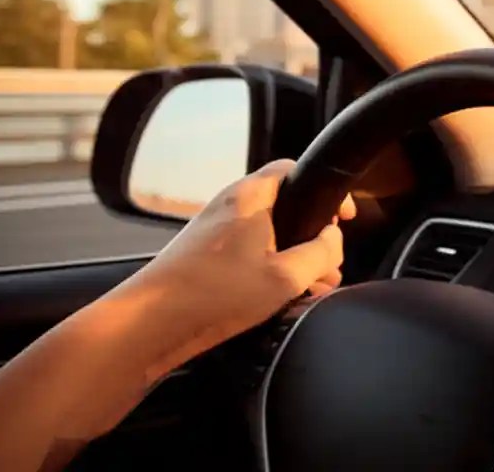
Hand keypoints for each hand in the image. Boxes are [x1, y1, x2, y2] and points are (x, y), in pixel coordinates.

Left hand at [107, 159, 354, 377]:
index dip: (326, 192)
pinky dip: (270, 269)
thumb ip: (322, 253)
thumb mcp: (286, 275)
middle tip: (328, 266)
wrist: (149, 324)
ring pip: (270, 234)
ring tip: (309, 290)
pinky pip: (250, 252)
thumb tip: (334, 239)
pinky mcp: (206, 254)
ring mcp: (216, 229)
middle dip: (314, 238)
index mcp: (251, 196)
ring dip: (295, 259)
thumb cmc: (215, 295)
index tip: (344, 218)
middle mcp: (231, 205)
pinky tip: (279, 300)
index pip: (296, 170)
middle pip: (288, 208)